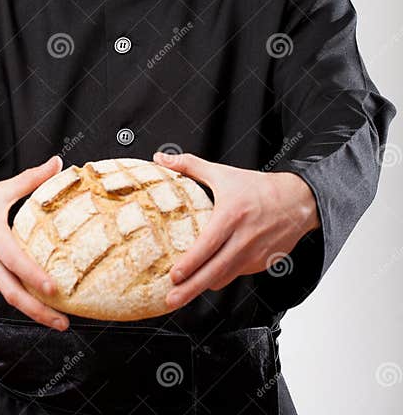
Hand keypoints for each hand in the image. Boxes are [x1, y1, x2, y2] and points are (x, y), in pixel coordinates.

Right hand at [0, 155, 69, 330]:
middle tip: (63, 324)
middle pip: (13, 294)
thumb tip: (57, 163)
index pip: (14, 261)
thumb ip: (30, 179)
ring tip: (59, 318)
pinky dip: (20, 297)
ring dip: (33, 309)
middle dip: (39, 312)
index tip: (53, 289)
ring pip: (9, 296)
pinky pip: (2, 290)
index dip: (33, 276)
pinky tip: (38, 301)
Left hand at [153, 151, 319, 309]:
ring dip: (204, 286)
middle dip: (190, 290)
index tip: (173, 276)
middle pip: (214, 272)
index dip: (190, 264)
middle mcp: (244, 239)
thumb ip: (190, 165)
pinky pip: (237, 275)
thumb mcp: (223, 173)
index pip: (208, 246)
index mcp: (232, 216)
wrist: (297, 200)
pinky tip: (210, 274)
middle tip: (171, 300)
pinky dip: (222, 276)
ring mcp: (254, 255)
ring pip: (225, 278)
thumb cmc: (258, 188)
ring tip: (183, 293)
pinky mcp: (261, 264)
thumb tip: (162, 158)